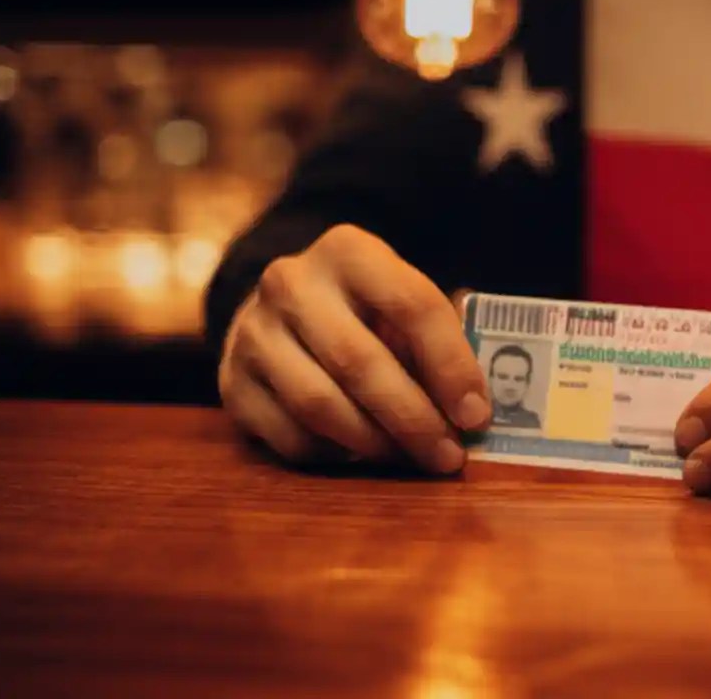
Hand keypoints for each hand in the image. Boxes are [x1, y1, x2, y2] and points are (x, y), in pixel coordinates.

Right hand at [218, 224, 490, 470]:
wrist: (281, 308)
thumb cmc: (365, 311)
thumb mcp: (402, 301)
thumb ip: (443, 339)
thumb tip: (479, 410)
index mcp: (350, 251)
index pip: (411, 306)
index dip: (450, 365)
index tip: (477, 414)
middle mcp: (292, 283)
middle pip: (359, 362)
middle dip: (413, 418)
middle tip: (449, 456)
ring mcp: (254, 332)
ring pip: (319, 404)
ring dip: (376, 444)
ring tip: (413, 459)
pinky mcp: (232, 382)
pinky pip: (289, 436)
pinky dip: (334, 456)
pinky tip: (362, 456)